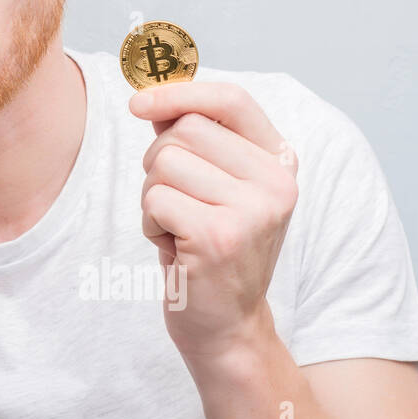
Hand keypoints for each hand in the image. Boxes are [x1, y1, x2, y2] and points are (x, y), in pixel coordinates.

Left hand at [129, 81, 298, 360]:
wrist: (226, 325)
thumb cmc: (209, 247)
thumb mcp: (213, 186)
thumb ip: (192, 140)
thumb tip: (153, 93)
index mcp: (279, 162)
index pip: (231, 100)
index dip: (180, 92)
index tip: (138, 103)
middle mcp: (276, 182)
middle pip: (183, 132)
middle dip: (157, 164)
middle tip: (175, 202)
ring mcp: (253, 210)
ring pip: (163, 164)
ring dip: (153, 197)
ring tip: (179, 228)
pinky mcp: (220, 236)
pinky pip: (155, 200)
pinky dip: (151, 223)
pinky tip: (176, 248)